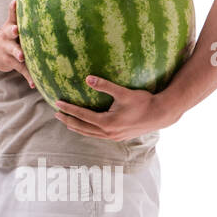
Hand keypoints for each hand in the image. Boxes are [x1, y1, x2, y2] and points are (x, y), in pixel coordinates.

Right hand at [0, 0, 34, 86]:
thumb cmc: (6, 35)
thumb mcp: (9, 23)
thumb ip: (16, 13)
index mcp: (9, 27)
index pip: (11, 16)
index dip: (12, 10)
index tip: (13, 2)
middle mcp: (7, 37)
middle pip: (9, 33)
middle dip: (12, 31)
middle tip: (16, 30)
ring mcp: (8, 51)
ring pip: (14, 52)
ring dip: (17, 54)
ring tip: (21, 57)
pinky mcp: (10, 63)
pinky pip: (21, 70)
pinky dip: (28, 76)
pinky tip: (34, 84)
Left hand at [53, 75, 176, 139]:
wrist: (160, 115)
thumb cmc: (143, 101)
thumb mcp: (123, 92)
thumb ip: (105, 86)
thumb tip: (88, 78)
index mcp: (107, 123)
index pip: (82, 115)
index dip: (69, 109)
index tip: (58, 104)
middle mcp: (108, 133)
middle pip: (82, 128)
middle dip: (68, 120)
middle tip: (56, 114)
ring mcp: (113, 137)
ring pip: (90, 134)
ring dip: (77, 128)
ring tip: (67, 122)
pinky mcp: (119, 137)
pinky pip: (98, 136)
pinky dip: (88, 132)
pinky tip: (86, 127)